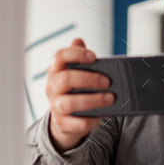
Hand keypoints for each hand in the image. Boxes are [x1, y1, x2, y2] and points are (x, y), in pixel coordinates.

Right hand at [45, 38, 114, 152]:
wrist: (63, 120)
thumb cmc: (72, 92)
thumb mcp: (73, 73)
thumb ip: (77, 58)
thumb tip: (79, 40)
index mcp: (55, 71)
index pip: (60, 56)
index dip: (76, 54)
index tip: (94, 56)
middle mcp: (52, 87)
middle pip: (66, 79)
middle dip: (89, 79)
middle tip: (108, 81)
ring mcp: (55, 106)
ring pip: (70, 103)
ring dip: (93, 100)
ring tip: (110, 98)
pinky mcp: (63, 123)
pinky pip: (77, 123)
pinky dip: (91, 120)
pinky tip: (101, 116)